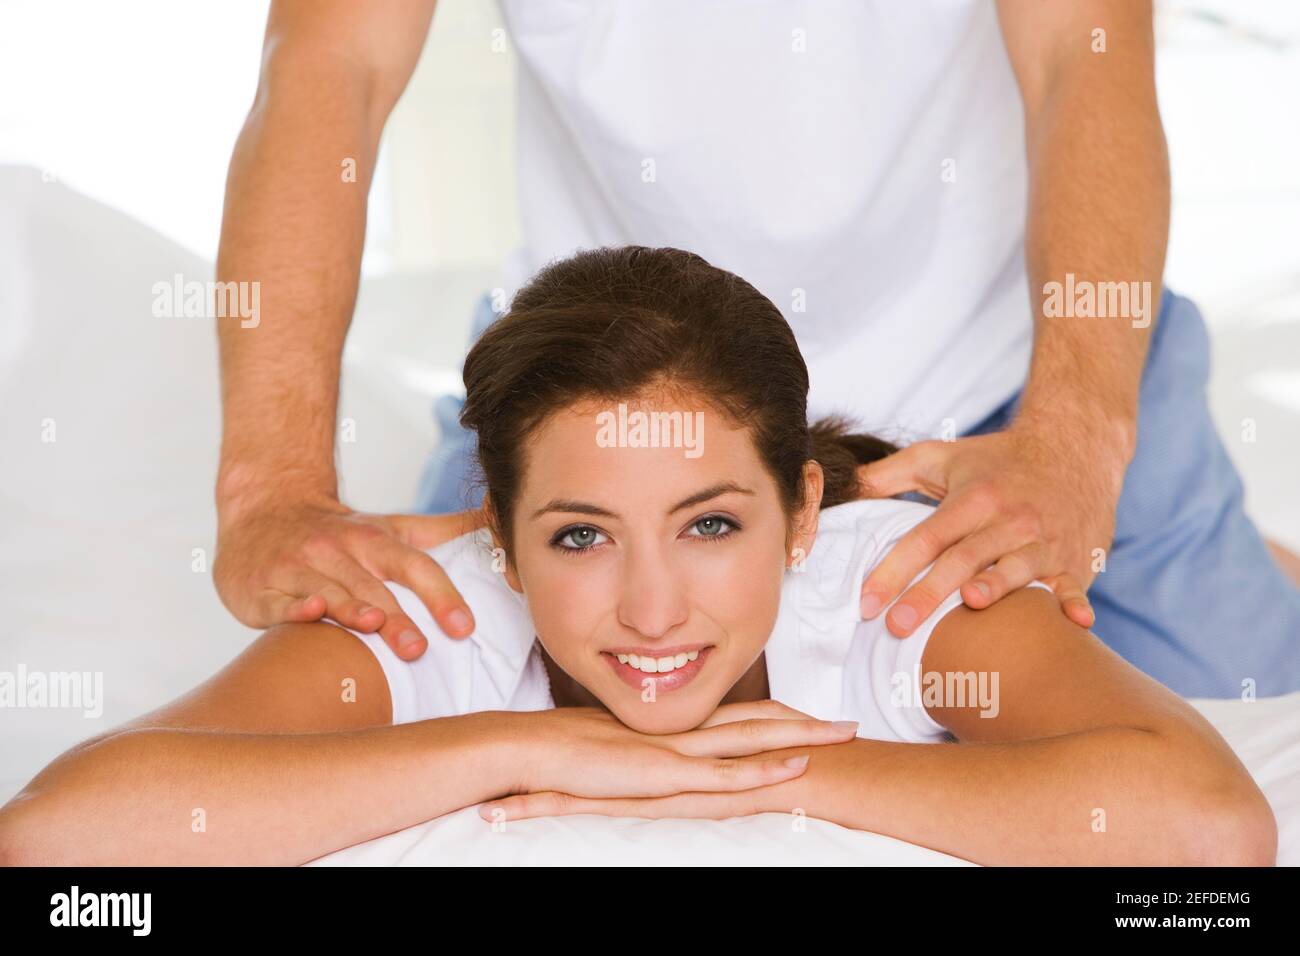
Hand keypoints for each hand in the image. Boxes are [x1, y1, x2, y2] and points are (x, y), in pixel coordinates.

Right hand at [214, 488, 487, 659]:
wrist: (264, 508)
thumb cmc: (339, 530)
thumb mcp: (391, 526)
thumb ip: (443, 533)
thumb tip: (495, 521)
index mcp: (373, 541)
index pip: (414, 568)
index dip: (440, 595)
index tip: (464, 626)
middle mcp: (337, 552)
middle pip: (374, 588)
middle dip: (397, 618)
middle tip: (420, 649)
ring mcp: (298, 569)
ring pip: (328, 593)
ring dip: (351, 610)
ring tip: (373, 627)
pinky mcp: (262, 589)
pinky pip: (278, 601)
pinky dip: (293, 607)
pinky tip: (308, 612)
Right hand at [480, 700, 853, 822]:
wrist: (533, 749)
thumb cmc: (566, 753)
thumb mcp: (618, 755)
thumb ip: (646, 757)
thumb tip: (659, 764)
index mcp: (676, 728)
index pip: (740, 716)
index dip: (778, 715)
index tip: (810, 716)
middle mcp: (686, 733)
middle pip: (759, 720)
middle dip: (806, 721)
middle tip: (849, 723)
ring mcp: (680, 751)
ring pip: (753, 740)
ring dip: (802, 736)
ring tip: (842, 733)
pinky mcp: (667, 774)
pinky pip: (725, 774)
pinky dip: (763, 769)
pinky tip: (794, 765)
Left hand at [856, 419, 1130, 635]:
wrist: (1074, 446)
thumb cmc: (996, 460)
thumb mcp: (940, 456)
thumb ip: (889, 474)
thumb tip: (843, 486)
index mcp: (973, 499)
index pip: (925, 538)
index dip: (894, 569)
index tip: (866, 602)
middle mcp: (1008, 520)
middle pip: (963, 560)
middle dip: (929, 593)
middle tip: (896, 626)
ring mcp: (1043, 541)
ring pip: (1017, 569)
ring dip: (998, 587)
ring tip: (971, 606)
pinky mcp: (1075, 560)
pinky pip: (1075, 584)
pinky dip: (1074, 603)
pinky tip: (1074, 624)